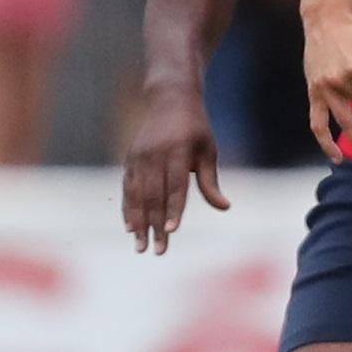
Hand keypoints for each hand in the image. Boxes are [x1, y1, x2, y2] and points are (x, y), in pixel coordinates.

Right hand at [122, 85, 229, 254]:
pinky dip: (128, 209)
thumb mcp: (209, 151)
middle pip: (154, 196)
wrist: (169, 100)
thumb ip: (211, 181)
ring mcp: (139, 157)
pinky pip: (127, 189)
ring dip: (138, 223)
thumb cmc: (195, 129)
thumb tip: (224, 207)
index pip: (176, 185)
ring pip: (137, 195)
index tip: (171, 231)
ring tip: (140, 246)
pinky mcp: (130, 160)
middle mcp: (155, 155)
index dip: (173, 209)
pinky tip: (130, 228)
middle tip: (158, 250)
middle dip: (155, 225)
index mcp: (178, 151)